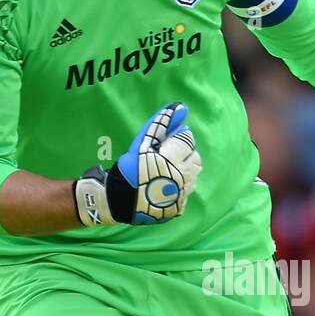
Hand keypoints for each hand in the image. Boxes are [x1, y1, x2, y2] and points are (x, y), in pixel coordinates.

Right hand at [73, 102, 201, 225]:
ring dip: (184, 169)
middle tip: (168, 154)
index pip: (187, 139)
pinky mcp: (179, 208)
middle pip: (195, 158)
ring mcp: (182, 195)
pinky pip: (186, 192)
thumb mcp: (143, 143)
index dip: (177, 137)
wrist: (119, 202)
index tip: (167, 140)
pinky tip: (165, 184)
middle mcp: (182, 179)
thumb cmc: (129, 169)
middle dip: (184, 153)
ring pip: (193, 176)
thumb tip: (181, 107)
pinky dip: (180, 185)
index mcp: (173, 160)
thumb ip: (162, 124)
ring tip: (166, 169)